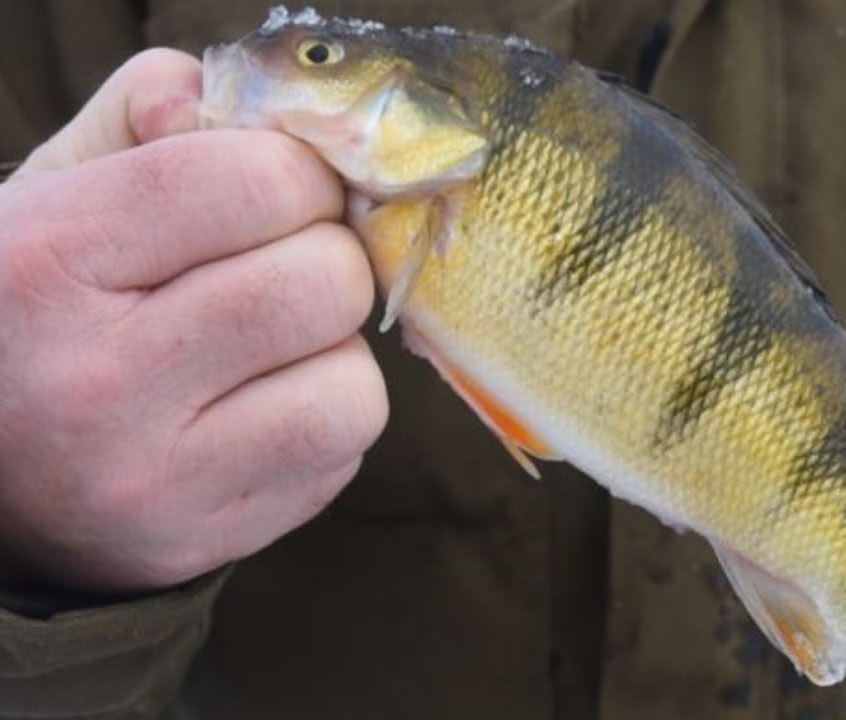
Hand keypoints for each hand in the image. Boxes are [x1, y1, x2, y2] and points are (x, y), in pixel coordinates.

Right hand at [0, 49, 387, 593]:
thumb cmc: (34, 307)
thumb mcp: (59, 188)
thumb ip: (152, 114)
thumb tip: (257, 109)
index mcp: (47, 262)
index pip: (257, 181)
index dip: (297, 175)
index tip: (278, 193)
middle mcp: (95, 382)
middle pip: (324, 282)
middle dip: (324, 259)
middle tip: (278, 269)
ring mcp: (150, 480)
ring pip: (353, 386)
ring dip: (331, 352)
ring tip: (267, 348)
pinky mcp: (198, 543)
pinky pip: (340, 456)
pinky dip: (320, 420)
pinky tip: (255, 409)